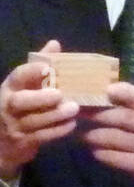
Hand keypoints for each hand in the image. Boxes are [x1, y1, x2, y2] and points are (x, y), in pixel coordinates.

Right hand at [0, 39, 77, 178]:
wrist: (5, 143)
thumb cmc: (22, 107)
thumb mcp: (27, 86)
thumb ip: (40, 66)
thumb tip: (55, 43)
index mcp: (10, 88)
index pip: (17, 76)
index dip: (31, 71)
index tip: (49, 68)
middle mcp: (8, 106)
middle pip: (19, 102)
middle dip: (39, 98)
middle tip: (60, 94)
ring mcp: (14, 126)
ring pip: (32, 121)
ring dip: (54, 115)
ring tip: (74, 108)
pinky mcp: (24, 142)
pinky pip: (41, 137)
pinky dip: (57, 131)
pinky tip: (72, 124)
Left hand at [81, 82, 133, 186]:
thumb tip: (105, 90)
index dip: (127, 92)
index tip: (107, 90)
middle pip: (122, 117)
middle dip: (96, 114)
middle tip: (78, 113)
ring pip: (112, 137)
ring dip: (92, 135)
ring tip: (83, 134)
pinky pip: (112, 156)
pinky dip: (99, 152)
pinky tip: (95, 149)